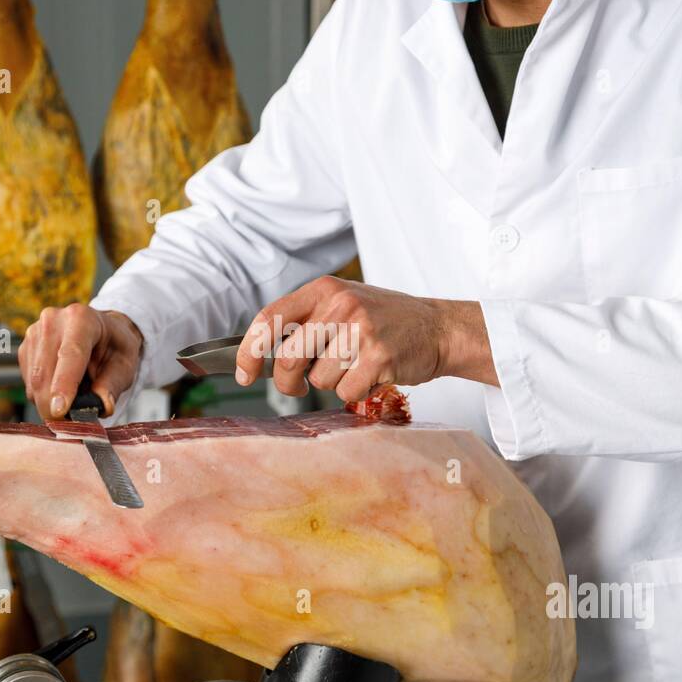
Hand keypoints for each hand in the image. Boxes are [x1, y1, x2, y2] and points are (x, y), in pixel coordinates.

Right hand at [18, 305, 143, 420]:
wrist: (102, 331)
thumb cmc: (114, 347)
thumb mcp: (124, 365)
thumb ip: (113, 385)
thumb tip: (102, 406)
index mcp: (82, 318)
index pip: (70, 354)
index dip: (63, 384)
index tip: (59, 411)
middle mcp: (53, 321)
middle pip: (45, 373)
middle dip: (54, 406)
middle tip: (71, 425)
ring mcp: (34, 333)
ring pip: (34, 382)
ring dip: (50, 403)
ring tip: (74, 398)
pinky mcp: (24, 348)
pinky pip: (29, 383)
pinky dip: (44, 395)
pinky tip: (61, 387)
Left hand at [235, 277, 497, 400]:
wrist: (438, 327)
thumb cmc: (384, 321)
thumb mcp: (342, 304)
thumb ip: (306, 321)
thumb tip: (261, 356)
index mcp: (324, 289)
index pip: (269, 318)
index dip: (249, 351)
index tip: (244, 374)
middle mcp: (340, 305)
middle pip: (289, 358)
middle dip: (287, 382)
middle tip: (297, 386)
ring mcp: (361, 330)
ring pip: (319, 380)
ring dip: (332, 384)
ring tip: (355, 367)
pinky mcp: (380, 356)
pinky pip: (346, 392)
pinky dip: (356, 393)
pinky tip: (371, 375)